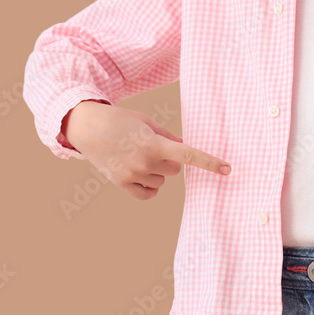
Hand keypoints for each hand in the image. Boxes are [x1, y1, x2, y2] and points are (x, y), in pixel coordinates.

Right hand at [64, 100, 230, 200]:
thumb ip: (166, 135)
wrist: (86, 127)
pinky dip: (150, 187)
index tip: (227, 169)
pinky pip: (147, 194)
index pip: (188, 155)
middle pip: (175, 170)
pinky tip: (143, 176)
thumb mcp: (145, 121)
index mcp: (154, 143)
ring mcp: (133, 175)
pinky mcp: (121, 183)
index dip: (209, 162)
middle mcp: (145, 162)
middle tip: (153, 148)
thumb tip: (182, 147)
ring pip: (161, 181)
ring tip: (139, 156)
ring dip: (157, 172)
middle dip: (170, 160)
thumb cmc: (119, 120)